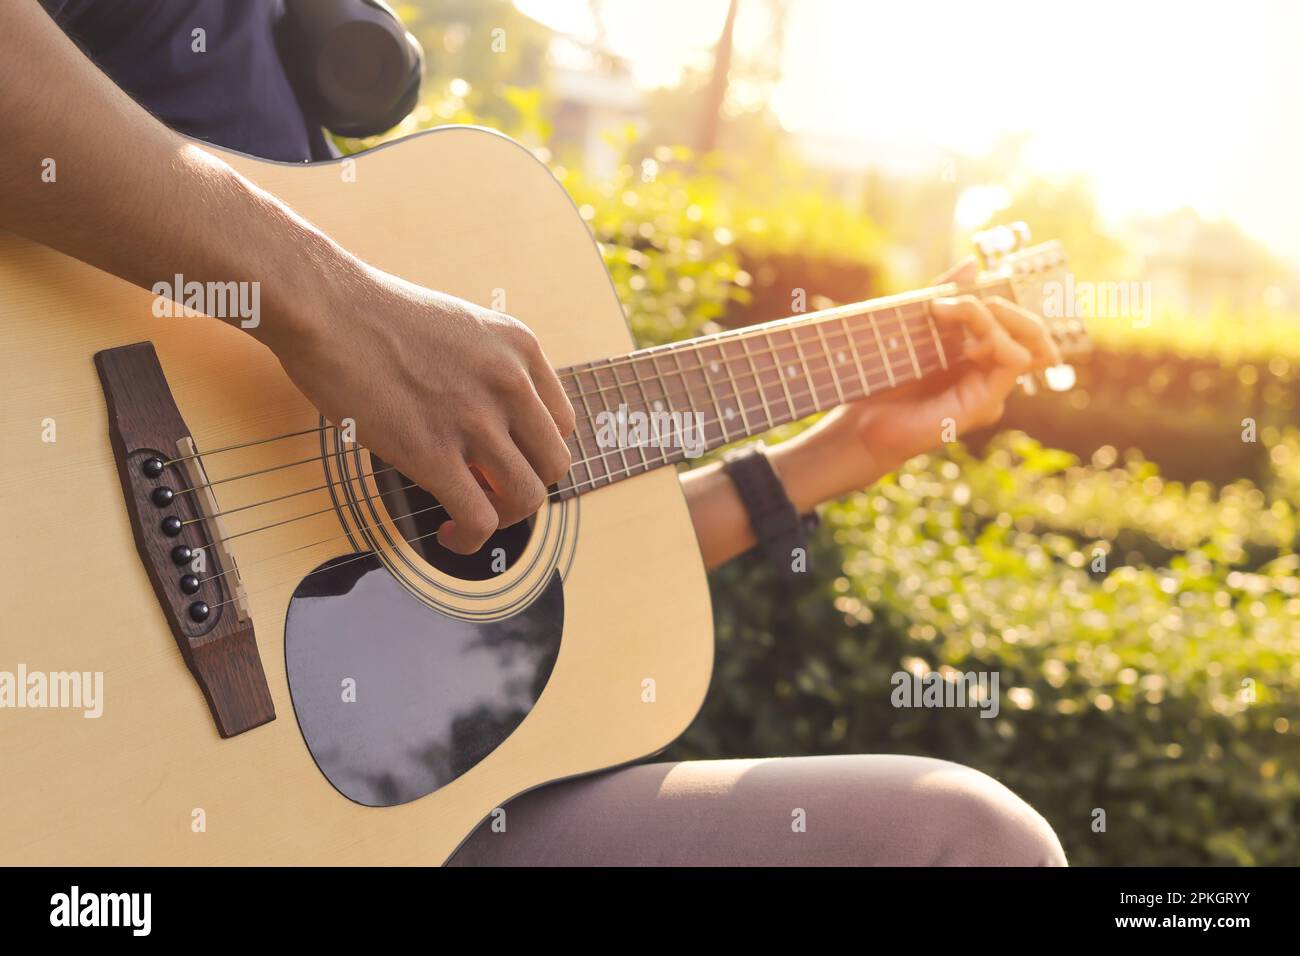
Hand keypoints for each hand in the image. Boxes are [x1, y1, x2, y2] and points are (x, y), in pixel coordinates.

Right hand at [266, 262, 575, 553]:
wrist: (324, 305)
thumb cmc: (376, 316)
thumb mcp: (460, 328)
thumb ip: (488, 372)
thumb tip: (492, 433)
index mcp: (520, 347)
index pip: (563, 423)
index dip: (535, 452)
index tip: (502, 461)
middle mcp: (509, 382)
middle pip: (555, 464)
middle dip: (525, 488)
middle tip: (489, 494)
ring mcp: (474, 418)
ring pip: (527, 498)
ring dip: (503, 519)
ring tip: (469, 516)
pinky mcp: (432, 452)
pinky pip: (479, 519)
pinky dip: (470, 540)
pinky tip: (448, 533)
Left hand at [770, 256, 1060, 509]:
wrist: (861, 421)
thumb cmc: (884, 378)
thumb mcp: (915, 325)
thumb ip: (945, 295)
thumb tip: (973, 264)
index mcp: (979, 354)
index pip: (1018, 321)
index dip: (1009, 297)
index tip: (971, 282)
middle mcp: (990, 373)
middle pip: (1031, 332)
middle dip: (1007, 303)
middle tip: (965, 293)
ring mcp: (990, 390)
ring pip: (1023, 342)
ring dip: (990, 315)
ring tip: (943, 308)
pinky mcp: (983, 405)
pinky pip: (1012, 362)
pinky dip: (993, 336)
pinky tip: (957, 328)